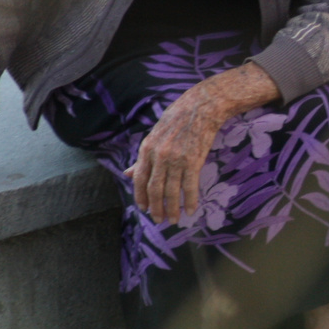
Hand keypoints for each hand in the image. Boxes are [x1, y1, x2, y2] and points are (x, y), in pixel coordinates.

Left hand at [126, 86, 225, 225]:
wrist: (200, 107)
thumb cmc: (177, 119)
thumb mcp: (154, 136)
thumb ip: (142, 158)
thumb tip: (127, 174)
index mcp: (147, 149)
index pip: (140, 179)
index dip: (141, 196)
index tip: (144, 209)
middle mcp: (159, 156)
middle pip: (155, 189)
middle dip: (156, 208)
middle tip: (158, 220)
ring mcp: (176, 160)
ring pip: (171, 191)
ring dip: (172, 209)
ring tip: (173, 220)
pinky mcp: (193, 161)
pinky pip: (190, 187)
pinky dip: (190, 201)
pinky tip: (191, 211)